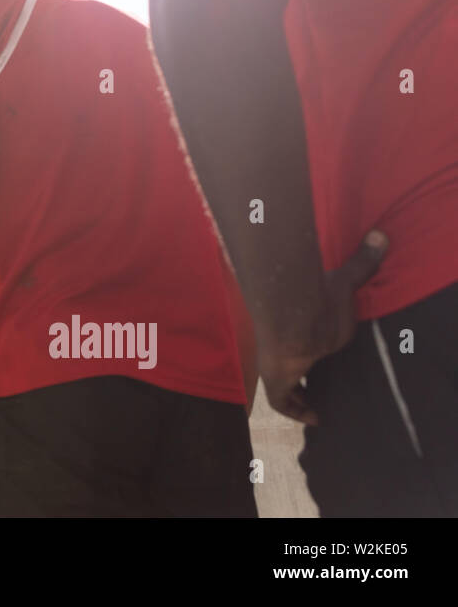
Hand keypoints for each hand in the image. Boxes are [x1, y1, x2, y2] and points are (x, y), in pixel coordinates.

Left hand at [261, 230, 386, 423]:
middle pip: (292, 359)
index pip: (307, 339)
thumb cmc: (317, 299)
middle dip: (301, 370)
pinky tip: (313, 419)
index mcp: (303, 326)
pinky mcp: (275, 379)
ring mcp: (278, 361)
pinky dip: (295, 410)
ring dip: (297, 394)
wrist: (293, 317)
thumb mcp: (344, 282)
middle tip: (315, 382)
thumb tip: (379, 235)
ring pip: (283, 381)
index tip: (322, 349)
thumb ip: (360, 262)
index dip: (313, 346)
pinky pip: (282, 402)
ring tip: (314, 407)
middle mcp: (287, 344)